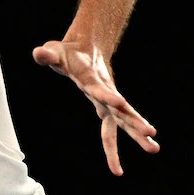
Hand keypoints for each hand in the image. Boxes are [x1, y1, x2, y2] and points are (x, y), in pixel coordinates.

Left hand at [32, 40, 159, 175]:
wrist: (86, 46)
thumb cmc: (66, 52)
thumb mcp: (53, 51)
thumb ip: (46, 54)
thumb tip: (39, 53)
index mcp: (90, 79)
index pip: (99, 89)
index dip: (107, 95)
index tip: (119, 101)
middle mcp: (104, 91)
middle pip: (119, 108)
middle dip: (134, 121)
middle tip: (151, 133)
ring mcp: (107, 99)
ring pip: (123, 119)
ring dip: (137, 133)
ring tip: (154, 148)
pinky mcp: (107, 105)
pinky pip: (116, 125)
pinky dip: (128, 135)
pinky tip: (145, 145)